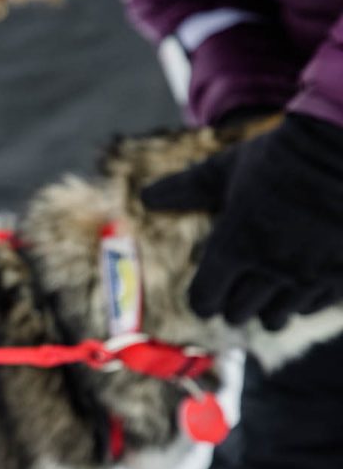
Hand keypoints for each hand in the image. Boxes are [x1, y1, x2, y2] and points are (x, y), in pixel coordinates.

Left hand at [140, 114, 342, 329]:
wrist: (342, 151)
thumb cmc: (278, 157)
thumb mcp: (224, 169)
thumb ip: (184, 189)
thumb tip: (145, 197)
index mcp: (234, 246)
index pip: (204, 299)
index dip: (201, 300)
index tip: (204, 296)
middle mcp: (269, 269)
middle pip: (237, 313)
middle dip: (231, 304)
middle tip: (233, 291)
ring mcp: (308, 276)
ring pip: (275, 317)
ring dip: (266, 307)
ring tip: (265, 292)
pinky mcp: (341, 277)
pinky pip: (313, 307)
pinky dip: (302, 300)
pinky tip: (300, 281)